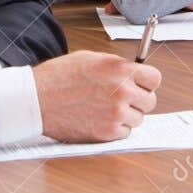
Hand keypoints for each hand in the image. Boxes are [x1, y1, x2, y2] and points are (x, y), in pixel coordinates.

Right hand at [32, 50, 159, 141]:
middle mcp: (123, 91)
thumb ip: (117, 66)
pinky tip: (99, 119)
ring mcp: (116, 114)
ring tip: (105, 109)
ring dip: (126, 116)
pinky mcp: (107, 132)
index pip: (155, 78)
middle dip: (138, 100)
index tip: (141, 85)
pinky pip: (125, 133)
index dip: (147, 82)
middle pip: (150, 101)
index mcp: (121, 69)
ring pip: (138, 119)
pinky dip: (116, 129)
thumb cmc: (59, 77)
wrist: (37, 99)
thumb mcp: (91, 59)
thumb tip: (133, 73)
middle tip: (122, 100)